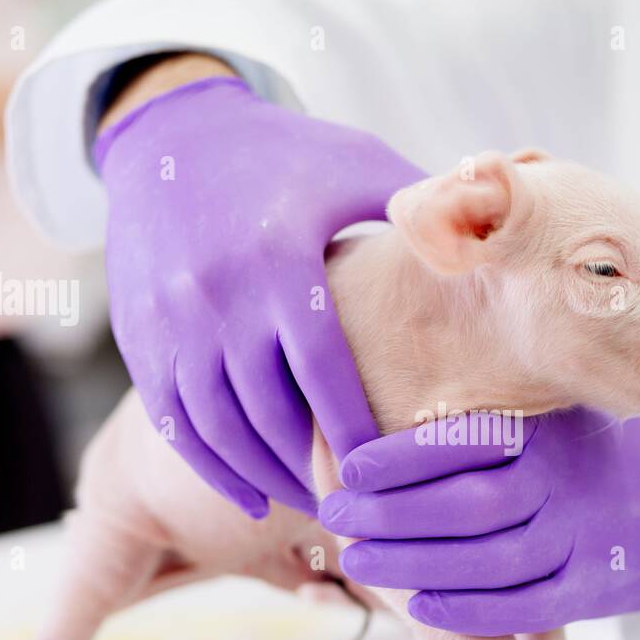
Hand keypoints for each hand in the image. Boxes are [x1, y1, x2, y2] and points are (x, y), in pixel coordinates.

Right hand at [95, 68, 424, 515]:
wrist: (170, 135)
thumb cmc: (287, 155)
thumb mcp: (358, 165)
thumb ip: (423, 215)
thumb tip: (500, 252)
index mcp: (276, 258)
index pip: (324, 367)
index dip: (356, 429)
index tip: (389, 472)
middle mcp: (216, 295)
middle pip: (268, 412)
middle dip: (314, 468)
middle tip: (358, 504)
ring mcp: (170, 321)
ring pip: (217, 428)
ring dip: (265, 479)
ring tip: (313, 504)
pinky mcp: (139, 338)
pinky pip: (172, 423)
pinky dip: (212, 470)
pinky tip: (251, 498)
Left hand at [319, 410, 639, 634]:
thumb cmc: (578, 456)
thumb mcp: (542, 419)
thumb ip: (483, 419)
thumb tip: (389, 405)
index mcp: (547, 432)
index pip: (468, 443)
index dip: (403, 457)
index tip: (349, 465)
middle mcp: (567, 482)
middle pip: (472, 505)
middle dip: (392, 514)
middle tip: (335, 518)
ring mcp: (583, 538)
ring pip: (495, 560)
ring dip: (418, 564)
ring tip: (357, 559)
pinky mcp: (593, 588)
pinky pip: (532, 607)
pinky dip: (474, 610)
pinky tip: (419, 605)